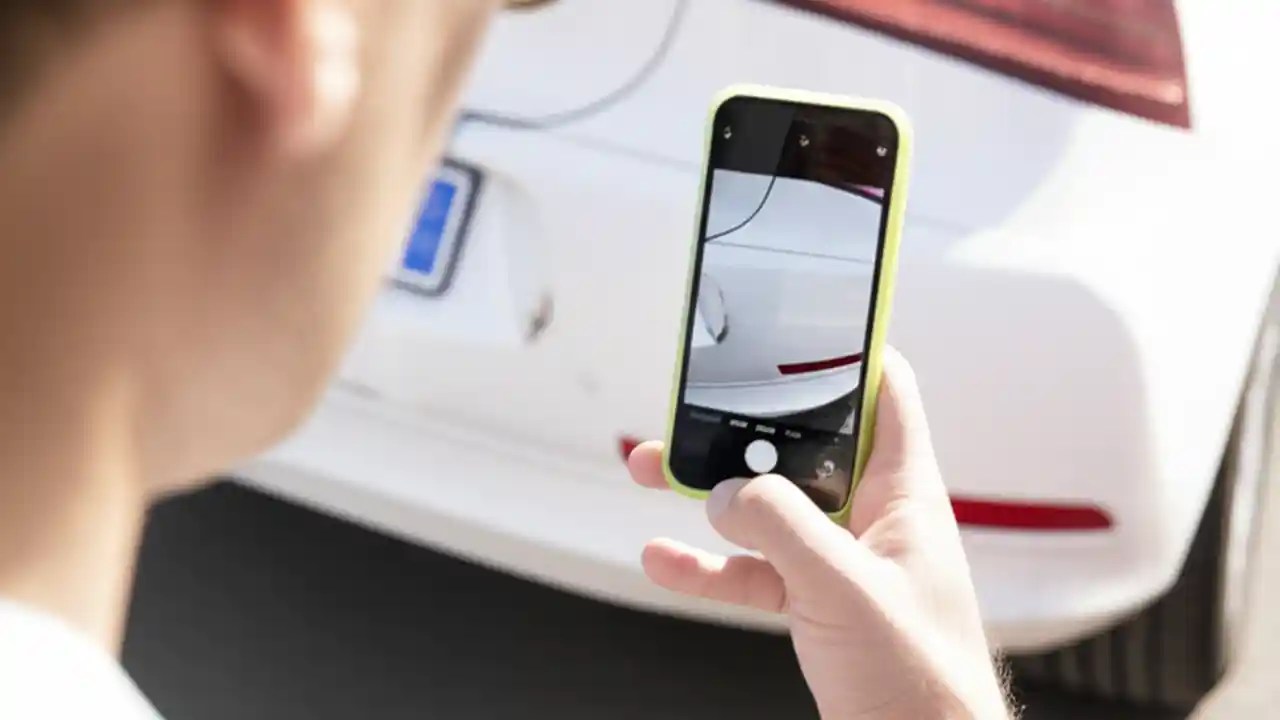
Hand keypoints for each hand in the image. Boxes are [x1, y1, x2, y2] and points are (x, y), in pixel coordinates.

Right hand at [628, 350, 1011, 718]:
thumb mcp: (849, 592)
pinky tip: (663, 557)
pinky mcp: (812, 600)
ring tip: (650, 468)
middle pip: (802, 444)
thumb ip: (784, 532)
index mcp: (903, 494)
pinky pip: (748, 568)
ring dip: (708, 489)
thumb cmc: (925, 685)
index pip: (885, 392)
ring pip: (764, 505)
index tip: (797, 318)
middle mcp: (871, 516)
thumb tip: (726, 494)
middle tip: (693, 402)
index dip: (849, 349)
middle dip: (742, 424)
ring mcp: (839, 559)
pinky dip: (704, 562)